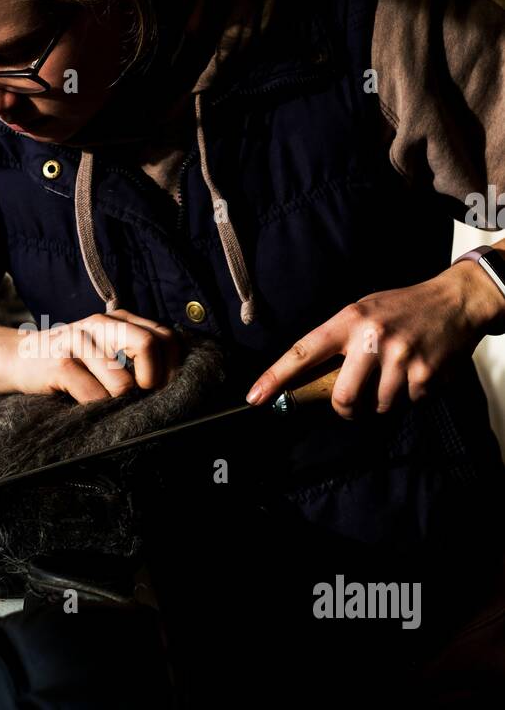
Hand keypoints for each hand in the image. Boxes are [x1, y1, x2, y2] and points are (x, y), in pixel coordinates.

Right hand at [10, 309, 184, 402]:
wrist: (18, 358)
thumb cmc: (71, 361)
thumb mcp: (105, 348)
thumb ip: (134, 353)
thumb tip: (171, 383)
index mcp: (119, 319)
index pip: (165, 336)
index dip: (172, 367)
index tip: (162, 388)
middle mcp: (101, 323)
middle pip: (148, 345)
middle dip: (153, 381)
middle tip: (142, 397)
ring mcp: (78, 340)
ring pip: (121, 381)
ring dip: (118, 402)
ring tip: (106, 401)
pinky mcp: (59, 363)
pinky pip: (93, 396)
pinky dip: (95, 408)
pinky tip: (84, 404)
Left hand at [245, 262, 504, 418]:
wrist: (455, 301)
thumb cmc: (402, 308)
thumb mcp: (363, 311)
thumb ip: (338, 341)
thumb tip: (310, 380)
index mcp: (349, 320)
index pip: (303, 351)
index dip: (276, 377)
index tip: (255, 397)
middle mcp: (372, 338)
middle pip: (343, 398)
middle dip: (347, 409)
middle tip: (355, 402)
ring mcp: (400, 357)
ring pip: (377, 406)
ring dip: (383, 400)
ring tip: (395, 373)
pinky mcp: (425, 375)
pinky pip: (407, 403)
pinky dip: (410, 395)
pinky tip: (417, 370)